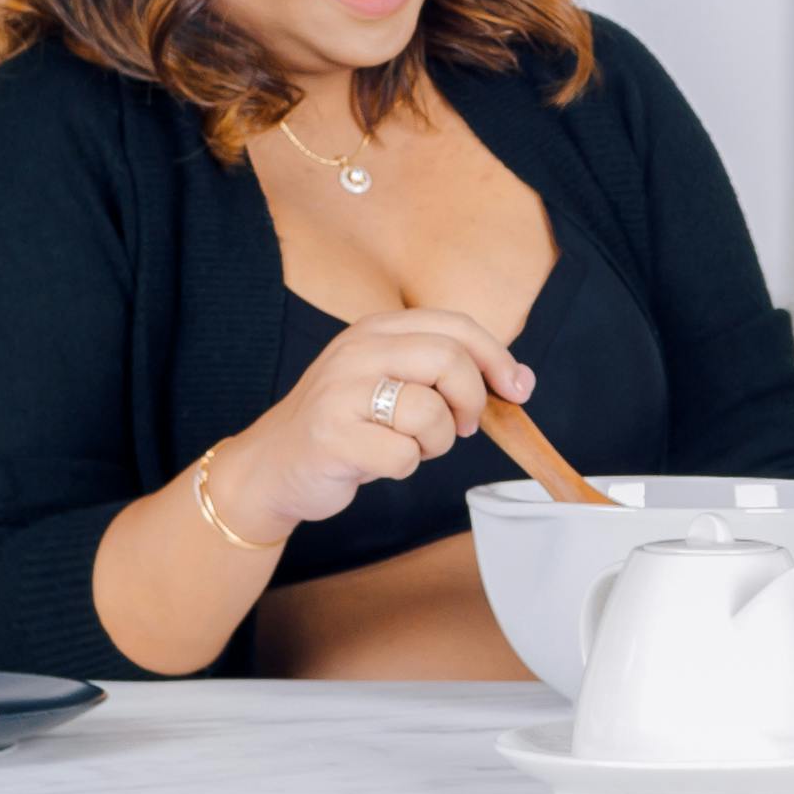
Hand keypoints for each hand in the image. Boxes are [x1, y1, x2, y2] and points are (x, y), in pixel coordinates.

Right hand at [206, 309, 534, 538]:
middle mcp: (356, 351)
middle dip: (472, 401)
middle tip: (465, 427)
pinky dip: (404, 467)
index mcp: (375, 330)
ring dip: (437, 442)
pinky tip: (377, 462)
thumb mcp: (390, 380)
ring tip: (410, 446)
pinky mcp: (331, 437)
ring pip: (431, 412)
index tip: (518, 389)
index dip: (497, 357)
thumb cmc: (346, 426)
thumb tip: (521, 380)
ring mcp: (340, 393)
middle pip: (449, 360)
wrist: (272, 468)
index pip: (456, 325)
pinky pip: (404, 455)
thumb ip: (445, 372)